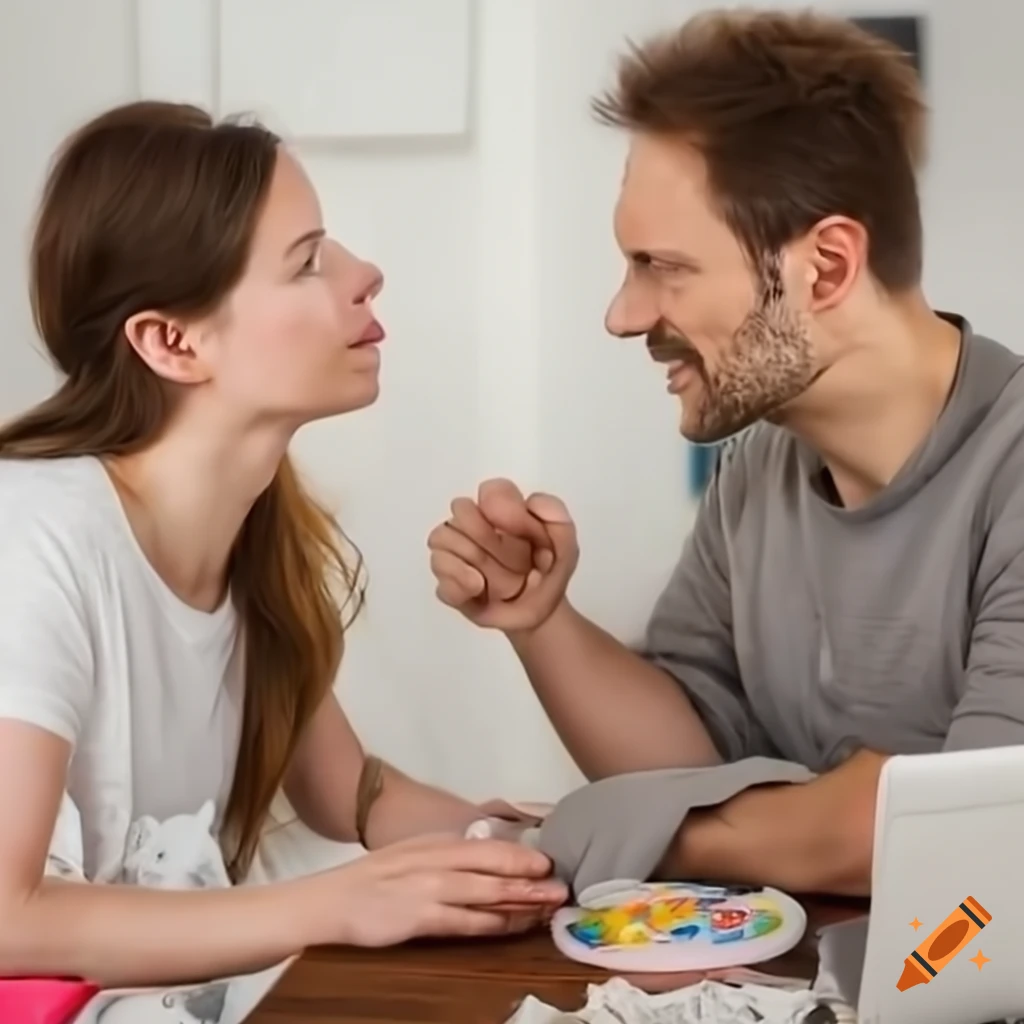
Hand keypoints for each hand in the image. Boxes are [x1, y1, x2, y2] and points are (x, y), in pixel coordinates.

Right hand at [316, 834, 567, 947]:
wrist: (329, 900)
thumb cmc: (373, 881)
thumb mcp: (413, 856)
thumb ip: (447, 859)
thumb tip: (485, 865)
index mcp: (437, 843)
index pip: (491, 846)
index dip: (523, 854)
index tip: (551, 861)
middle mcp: (437, 859)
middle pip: (495, 864)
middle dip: (532, 875)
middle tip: (563, 883)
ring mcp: (428, 887)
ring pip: (487, 891)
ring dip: (521, 898)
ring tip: (549, 904)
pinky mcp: (418, 916)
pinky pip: (465, 920)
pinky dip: (493, 922)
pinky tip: (513, 925)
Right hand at [427, 479, 578, 632]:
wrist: (542, 615)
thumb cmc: (549, 574)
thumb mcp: (567, 546)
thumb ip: (556, 517)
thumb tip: (531, 502)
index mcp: (502, 511)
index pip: (491, 490)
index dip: (504, 508)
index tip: (523, 530)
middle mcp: (473, 526)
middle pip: (461, 509)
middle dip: (486, 535)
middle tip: (513, 560)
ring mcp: (456, 554)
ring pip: (441, 537)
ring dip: (472, 559)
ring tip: (496, 578)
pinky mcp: (447, 583)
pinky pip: (438, 573)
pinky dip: (458, 582)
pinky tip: (479, 589)